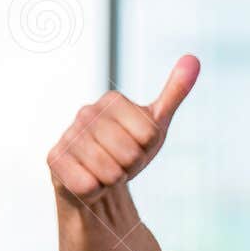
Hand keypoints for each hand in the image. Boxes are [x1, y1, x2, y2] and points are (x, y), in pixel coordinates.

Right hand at [48, 55, 199, 204]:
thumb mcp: (155, 125)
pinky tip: (88, 181)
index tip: (136, 147)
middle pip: (131, 154)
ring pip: (110, 172)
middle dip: (131, 168)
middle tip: (120, 164)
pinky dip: (94, 191)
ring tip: (105, 172)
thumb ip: (174, 93)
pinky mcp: (55, 159)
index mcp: (112, 100)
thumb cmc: (126, 150)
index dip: (147, 150)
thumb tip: (194, 59)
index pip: (149, 135)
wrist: (96, 180)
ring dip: (113, 181)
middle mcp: (86, 112)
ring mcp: (68, 135)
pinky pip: (88, 185)